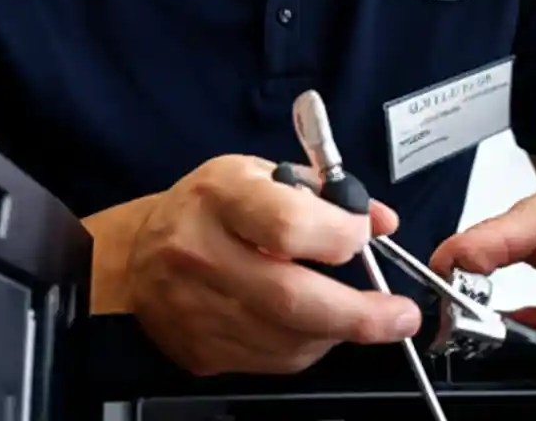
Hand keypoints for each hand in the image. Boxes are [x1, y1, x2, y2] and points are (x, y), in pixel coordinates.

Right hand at [127, 154, 421, 375]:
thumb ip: (324, 194)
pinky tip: (313, 326)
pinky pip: (272, 361)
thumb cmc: (209, 209)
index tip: (360, 238)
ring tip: (355, 315)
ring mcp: (196, 308)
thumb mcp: (260, 175)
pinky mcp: (199, 350)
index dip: (337, 236)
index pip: (286, 224)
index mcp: (220, 196)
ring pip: (287, 338)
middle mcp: (201, 252)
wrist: (135, 256)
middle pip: (290, 296)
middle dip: (358, 313)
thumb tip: (381, 222)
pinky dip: (307, 346)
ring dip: (336, 332)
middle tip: (399, 316)